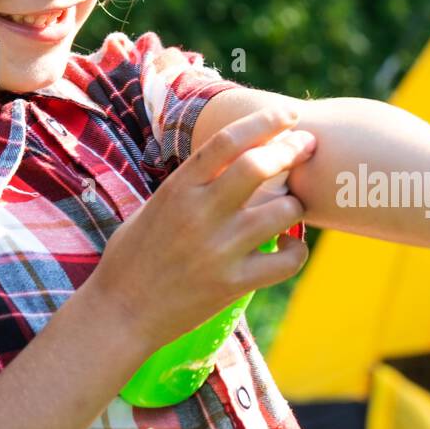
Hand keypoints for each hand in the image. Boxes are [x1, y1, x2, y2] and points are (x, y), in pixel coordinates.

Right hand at [84, 107, 316, 351]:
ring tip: (293, 205)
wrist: (121, 313)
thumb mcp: (156, 207)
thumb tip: (234, 160)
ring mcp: (219, 249)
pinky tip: (290, 248)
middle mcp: (199, 214)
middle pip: (259, 166)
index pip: (226, 141)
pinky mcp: (233, 284)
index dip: (264, 121)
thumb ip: (193, 184)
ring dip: (296, 204)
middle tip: (308, 146)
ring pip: (282, 211)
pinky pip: (286, 261)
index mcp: (178, 189)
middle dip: (292, 150)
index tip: (289, 115)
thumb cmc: (135, 257)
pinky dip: (297, 251)